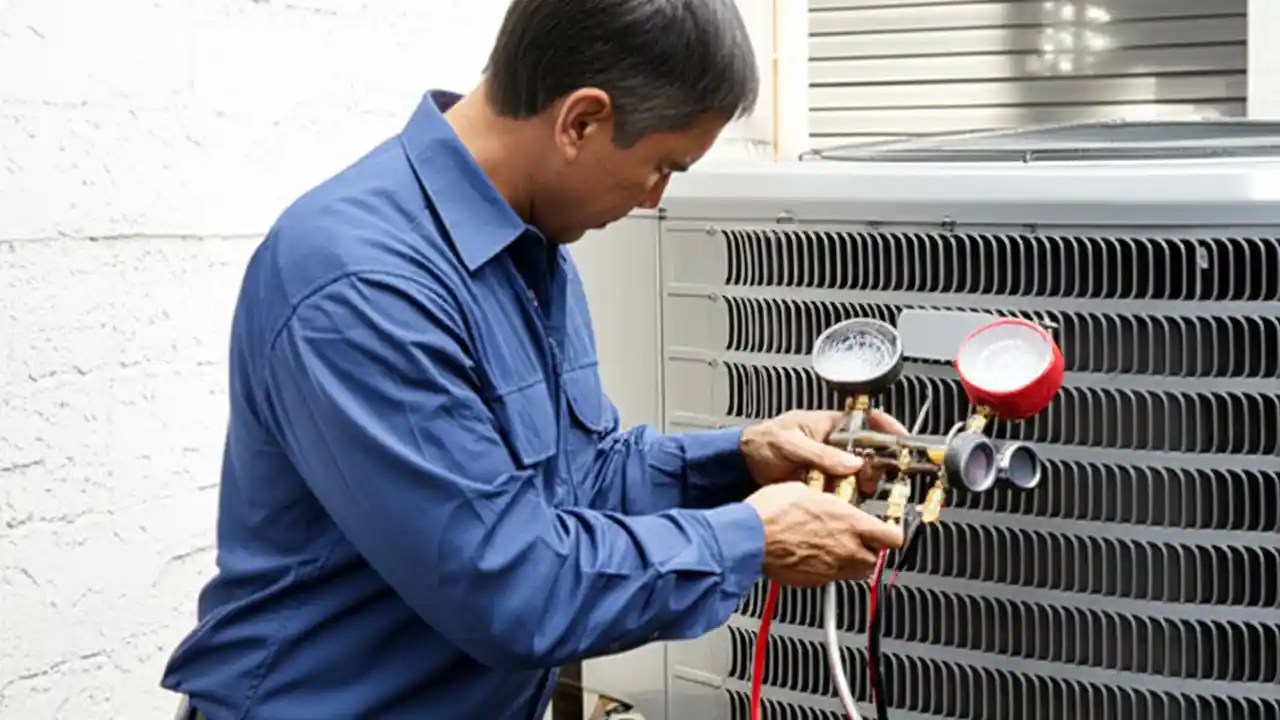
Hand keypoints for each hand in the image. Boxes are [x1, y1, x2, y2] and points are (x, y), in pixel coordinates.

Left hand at [740, 409, 908, 494]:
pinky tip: (844, 502)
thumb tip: (851, 463)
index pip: (867, 419)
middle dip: (876, 465)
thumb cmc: (763, 443)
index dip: (888, 427)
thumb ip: (820, 453)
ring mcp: (830, 463)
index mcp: (829, 424)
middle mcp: (834, 443)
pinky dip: (847, 497)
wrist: (743, 464)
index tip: (903, 439)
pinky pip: (844, 489)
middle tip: (872, 478)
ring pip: (859, 473)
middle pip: (869, 452)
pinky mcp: (824, 482)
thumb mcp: (790, 444)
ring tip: (855, 491)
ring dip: (861, 484)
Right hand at [745, 482, 903, 586]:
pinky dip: (827, 569)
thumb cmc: (773, 512)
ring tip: (837, 548)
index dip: (893, 533)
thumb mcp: (806, 490)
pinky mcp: (814, 582)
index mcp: (850, 524)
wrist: (749, 538)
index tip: (888, 529)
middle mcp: (846, 550)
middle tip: (858, 538)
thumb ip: (829, 502)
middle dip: (871, 550)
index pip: (893, 537)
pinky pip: (830, 578)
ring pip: (856, 573)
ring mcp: (831, 569)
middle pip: (877, 560)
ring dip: (853, 562)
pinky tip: (813, 555)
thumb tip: (830, 500)